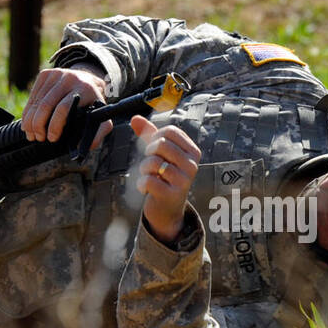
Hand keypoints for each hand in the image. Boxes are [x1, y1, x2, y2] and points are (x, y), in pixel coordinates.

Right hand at [21, 66, 112, 147]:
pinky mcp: (45, 74)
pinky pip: (33, 95)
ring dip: (31, 120)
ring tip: (31, 134)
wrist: (88, 78)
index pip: (64, 108)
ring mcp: (56, 74)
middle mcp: (69, 79)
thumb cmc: (93, 102)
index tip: (52, 138)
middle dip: (39, 125)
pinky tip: (28, 123)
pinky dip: (28, 111)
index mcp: (84, 89)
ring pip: (37, 101)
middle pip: (46, 104)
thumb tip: (88, 146)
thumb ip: (100, 132)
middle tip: (38, 138)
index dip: (55, 125)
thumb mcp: (102, 116)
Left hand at [132, 113, 200, 243]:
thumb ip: (148, 134)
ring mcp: (184, 181)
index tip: (153, 149)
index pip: (170, 131)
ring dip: (143, 169)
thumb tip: (135, 118)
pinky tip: (145, 189)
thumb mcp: (158, 154)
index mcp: (193, 152)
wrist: (167, 209)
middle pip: (161, 144)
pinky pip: (149, 180)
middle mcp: (192, 165)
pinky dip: (141, 184)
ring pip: (153, 162)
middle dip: (148, 153)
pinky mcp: (172, 195)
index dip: (154, 137)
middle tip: (149, 164)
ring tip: (147, 176)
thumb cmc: (163, 176)